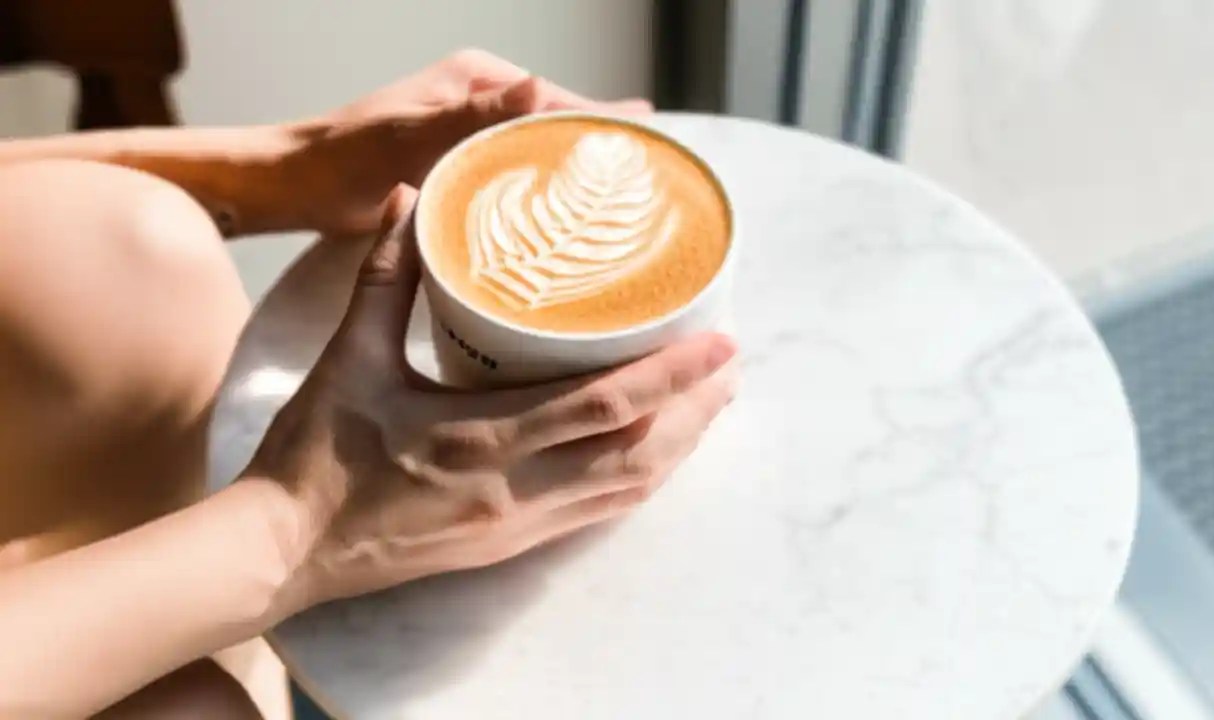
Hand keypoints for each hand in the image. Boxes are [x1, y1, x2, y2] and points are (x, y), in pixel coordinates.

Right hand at [248, 187, 736, 614]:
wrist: (285, 552)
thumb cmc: (315, 454)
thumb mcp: (348, 357)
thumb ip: (386, 276)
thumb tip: (412, 198)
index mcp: (480, 438)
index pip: (604, 406)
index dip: (672, 376)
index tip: (720, 341)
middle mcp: (515, 489)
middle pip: (638, 451)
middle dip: (696, 410)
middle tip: (732, 365)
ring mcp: (519, 526)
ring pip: (626, 490)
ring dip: (679, 447)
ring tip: (712, 405)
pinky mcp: (511, 548)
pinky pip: (597, 515)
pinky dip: (639, 481)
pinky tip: (657, 457)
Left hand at [290, 49, 651, 233]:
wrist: (300, 185)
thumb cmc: (347, 157)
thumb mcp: (413, 134)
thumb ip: (474, 114)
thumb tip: (539, 87)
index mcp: (480, 80)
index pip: (559, 102)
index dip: (605, 125)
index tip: (652, 147)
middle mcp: (485, 103)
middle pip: (559, 128)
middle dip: (599, 153)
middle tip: (655, 183)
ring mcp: (476, 137)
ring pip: (541, 155)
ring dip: (575, 179)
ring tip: (628, 207)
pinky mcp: (465, 168)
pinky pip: (519, 178)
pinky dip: (544, 196)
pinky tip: (570, 225)